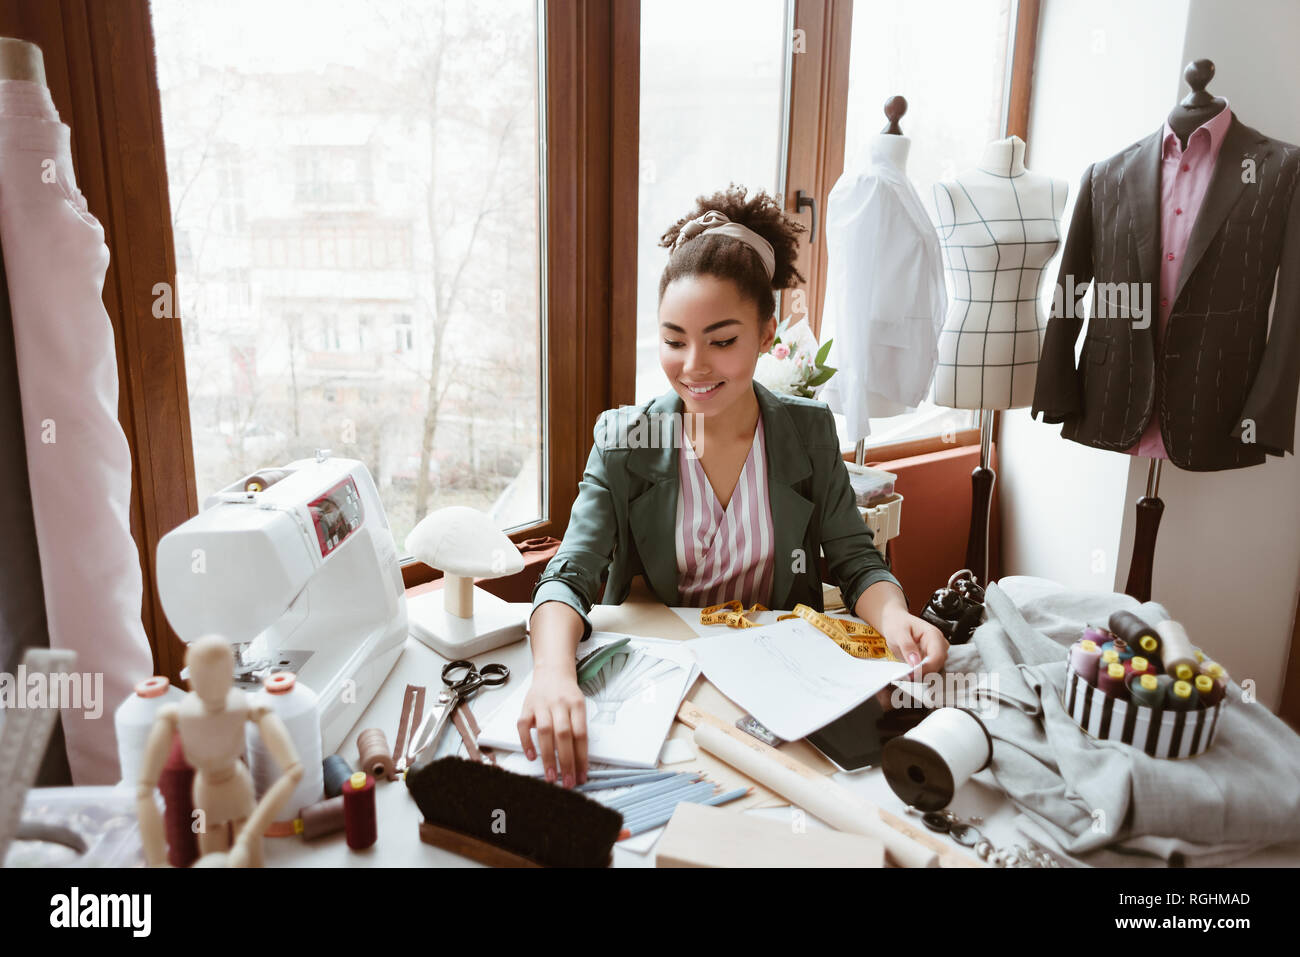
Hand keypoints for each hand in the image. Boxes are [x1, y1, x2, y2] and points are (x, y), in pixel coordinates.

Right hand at [517, 663, 587, 787]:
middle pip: (564, 735)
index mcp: (577, 705)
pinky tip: (532, 756)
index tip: (581, 776)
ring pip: (545, 732)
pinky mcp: (527, 706)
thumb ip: (578, 729)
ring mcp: (541, 705)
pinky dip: (527, 742)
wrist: (552, 671)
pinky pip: (524, 726)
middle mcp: (559, 704)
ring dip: (548, 757)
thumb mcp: (579, 706)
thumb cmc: (567, 693)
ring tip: (551, 776)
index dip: (581, 757)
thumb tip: (579, 761)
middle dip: (566, 762)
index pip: (581, 735)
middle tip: (567, 782)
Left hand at [878, 605, 947, 676]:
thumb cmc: (898, 624)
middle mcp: (938, 644)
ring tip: (907, 676)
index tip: (914, 674)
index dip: (927, 667)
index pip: (937, 655)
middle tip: (907, 677)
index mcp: (933, 634)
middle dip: (924, 673)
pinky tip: (910, 674)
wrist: (895, 622)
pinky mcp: (929, 660)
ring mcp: (935, 652)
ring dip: (922, 675)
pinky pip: (928, 670)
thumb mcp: (898, 632)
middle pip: (938, 665)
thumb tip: (915, 662)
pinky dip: (920, 674)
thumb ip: (907, 646)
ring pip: (935, 670)